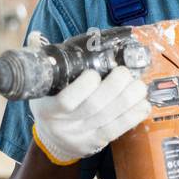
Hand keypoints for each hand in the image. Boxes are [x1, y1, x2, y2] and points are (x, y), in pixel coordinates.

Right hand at [31, 67, 149, 164]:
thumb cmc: (49, 106)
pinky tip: (143, 103)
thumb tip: (35, 36)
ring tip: (138, 84)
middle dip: (115, 86)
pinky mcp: (100, 142)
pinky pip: (120, 129)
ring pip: (111, 116)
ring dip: (130, 98)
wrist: (54, 141)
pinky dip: (135, 115)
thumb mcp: (40, 88)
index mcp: (47, 109)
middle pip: (95, 106)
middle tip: (125, 72)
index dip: (84, 86)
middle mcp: (66, 125)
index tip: (94, 73)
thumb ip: (42, 63)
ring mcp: (84, 135)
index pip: (66, 101)